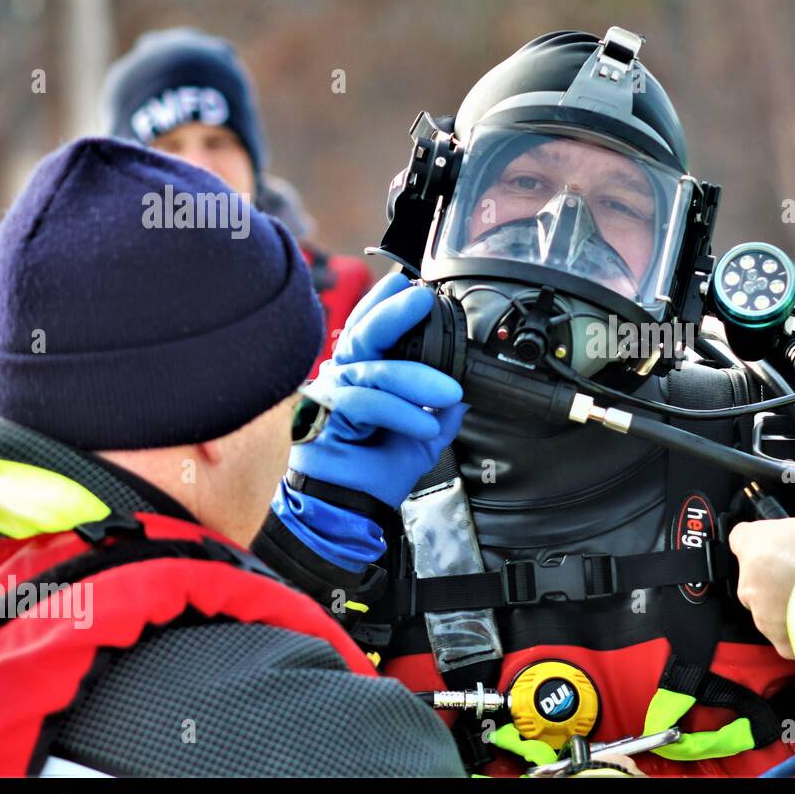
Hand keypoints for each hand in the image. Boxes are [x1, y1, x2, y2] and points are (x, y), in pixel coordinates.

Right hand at [288, 273, 465, 508]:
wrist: (352, 509)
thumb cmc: (377, 469)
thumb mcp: (424, 434)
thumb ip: (443, 408)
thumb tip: (470, 388)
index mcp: (366, 372)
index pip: (374, 327)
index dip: (388, 301)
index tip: (415, 284)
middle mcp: (344, 375)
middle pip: (365, 333)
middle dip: (395, 312)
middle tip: (423, 299)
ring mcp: (331, 394)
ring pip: (373, 369)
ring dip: (416, 379)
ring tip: (449, 392)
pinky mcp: (323, 417)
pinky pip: (366, 404)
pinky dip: (401, 412)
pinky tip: (426, 423)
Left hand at [729, 502, 794, 658]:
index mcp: (754, 544)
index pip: (743, 538)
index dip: (764, 541)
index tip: (784, 545)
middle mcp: (749, 580)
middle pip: (757, 576)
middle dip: (779, 576)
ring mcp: (761, 613)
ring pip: (770, 608)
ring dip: (789, 604)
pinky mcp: (778, 638)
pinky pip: (785, 636)